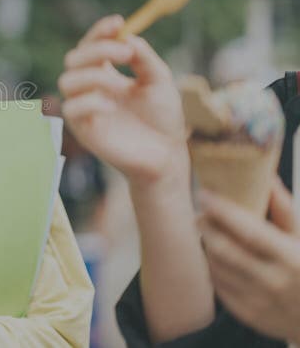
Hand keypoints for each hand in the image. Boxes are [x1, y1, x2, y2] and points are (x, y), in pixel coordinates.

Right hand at [58, 15, 188, 186]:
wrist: (167, 155)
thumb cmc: (163, 119)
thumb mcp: (160, 81)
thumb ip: (145, 58)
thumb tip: (129, 37)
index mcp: (106, 72)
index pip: (91, 45)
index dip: (100, 31)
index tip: (119, 22)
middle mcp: (90, 88)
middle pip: (74, 58)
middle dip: (97, 49)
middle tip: (126, 53)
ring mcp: (85, 108)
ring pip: (67, 80)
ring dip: (93, 75)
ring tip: (119, 84)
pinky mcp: (83, 129)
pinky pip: (71, 109)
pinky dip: (90, 102)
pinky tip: (112, 107)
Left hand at [198, 178, 299, 343]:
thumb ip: (284, 209)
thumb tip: (267, 177)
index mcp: (292, 258)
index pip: (248, 231)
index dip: (222, 211)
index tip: (205, 194)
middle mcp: (274, 282)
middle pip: (224, 249)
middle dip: (206, 227)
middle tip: (200, 213)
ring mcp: (259, 301)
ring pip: (217, 266)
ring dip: (208, 245)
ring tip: (208, 232)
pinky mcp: (247, 314)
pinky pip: (218, 284)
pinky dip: (213, 266)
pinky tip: (216, 256)